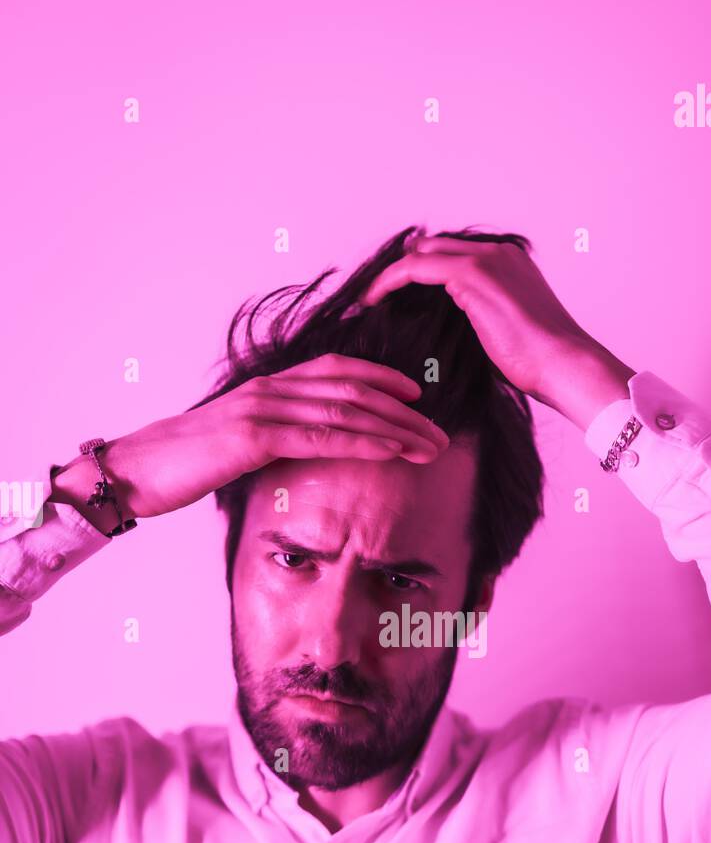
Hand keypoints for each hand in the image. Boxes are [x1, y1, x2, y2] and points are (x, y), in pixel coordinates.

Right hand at [50, 354, 449, 524]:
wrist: (137, 470)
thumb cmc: (185, 464)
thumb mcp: (239, 446)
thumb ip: (275, 439)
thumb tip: (305, 452)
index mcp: (269, 387)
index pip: (337, 372)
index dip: (382, 379)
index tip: (419, 395)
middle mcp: (271, 389)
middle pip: (352, 390)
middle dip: (403, 410)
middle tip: (441, 431)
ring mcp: (264, 409)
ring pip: (345, 410)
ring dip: (395, 428)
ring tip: (431, 446)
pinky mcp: (255, 436)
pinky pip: (322, 436)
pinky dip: (363, 441)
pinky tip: (392, 450)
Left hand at [360, 234, 634, 430]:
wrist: (565, 364)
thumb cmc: (542, 364)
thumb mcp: (507, 335)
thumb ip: (481, 322)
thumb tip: (450, 338)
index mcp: (509, 263)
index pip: (452, 257)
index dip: (419, 274)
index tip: (392, 299)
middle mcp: (497, 252)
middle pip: (433, 249)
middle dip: (400, 271)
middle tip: (370, 298)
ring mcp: (486, 259)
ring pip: (421, 255)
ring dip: (389, 277)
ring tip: (364, 300)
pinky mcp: (473, 274)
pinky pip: (416, 269)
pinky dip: (389, 282)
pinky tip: (370, 302)